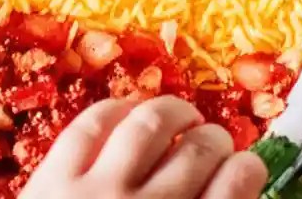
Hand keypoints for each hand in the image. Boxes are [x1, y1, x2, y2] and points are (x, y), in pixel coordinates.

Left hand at [20, 96, 267, 198]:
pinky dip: (117, 110)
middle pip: (198, 152)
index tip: (248, 165)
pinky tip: (129, 112)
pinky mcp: (53, 179)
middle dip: (216, 139)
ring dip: (174, 112)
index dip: (247, 170)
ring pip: (149, 125)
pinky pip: (91, 125)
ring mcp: (98, 192)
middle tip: (216, 141)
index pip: (234, 189)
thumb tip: (228, 193)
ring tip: (183, 116)